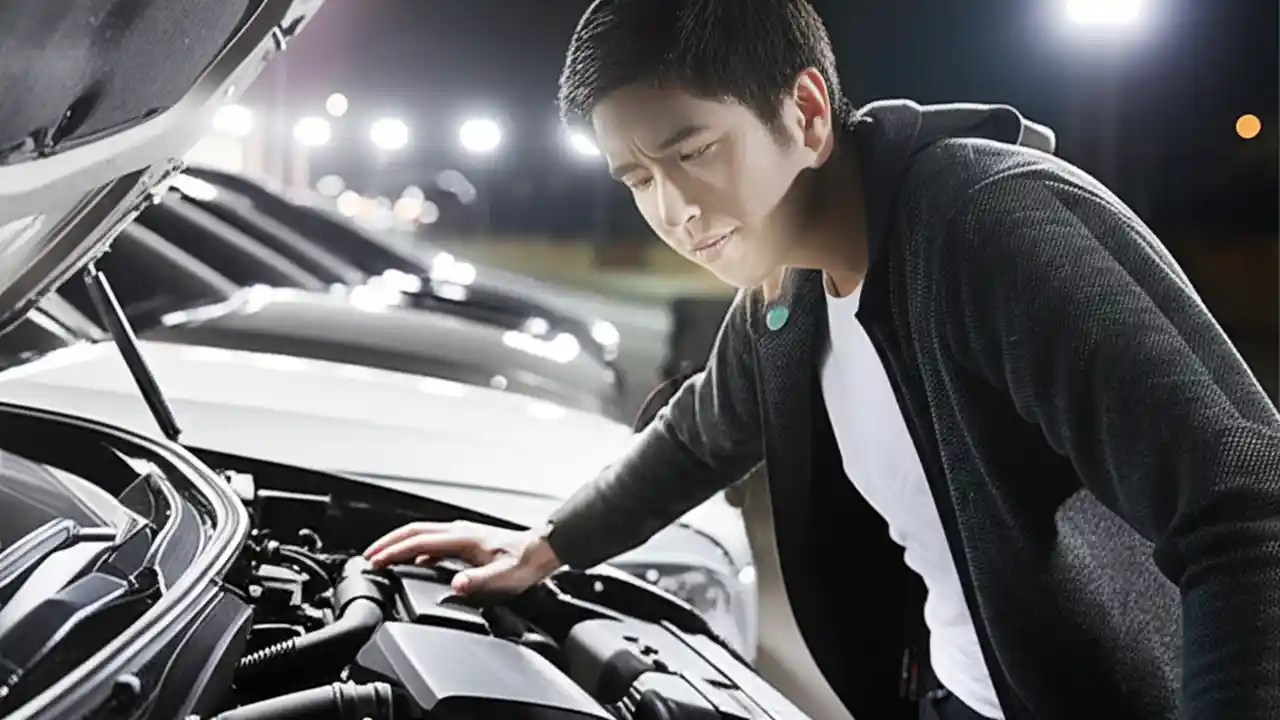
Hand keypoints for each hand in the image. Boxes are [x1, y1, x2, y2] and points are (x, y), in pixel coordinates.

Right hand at [362, 520, 561, 595]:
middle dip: (388, 543)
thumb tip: (455, 585)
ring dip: (400, 543)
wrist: (542, 551)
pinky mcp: (466, 540)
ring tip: (384, 556)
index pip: (418, 540)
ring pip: (422, 533)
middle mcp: (459, 531)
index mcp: (462, 538)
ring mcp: (462, 534)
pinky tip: (416, 560)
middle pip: (414, 531)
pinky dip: (416, 547)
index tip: (375, 560)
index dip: (394, 550)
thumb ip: (477, 581)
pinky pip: (433, 540)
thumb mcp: (502, 577)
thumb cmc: (525, 562)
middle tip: (369, 557)